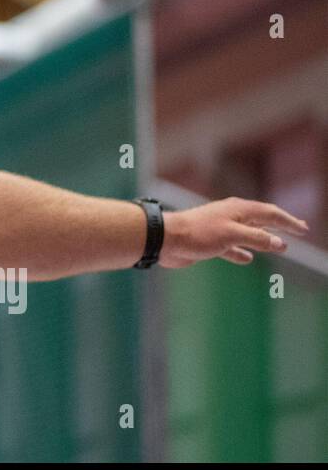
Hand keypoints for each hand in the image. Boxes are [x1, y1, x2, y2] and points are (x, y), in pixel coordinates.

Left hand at [159, 197, 309, 267]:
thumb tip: (280, 243)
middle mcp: (231, 217)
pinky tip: (248, 259)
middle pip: (261, 220)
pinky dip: (242, 252)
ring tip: (280, 246)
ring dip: (264, 239)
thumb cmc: (198, 233)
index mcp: (238, 209)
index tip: (304, 229)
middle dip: (281, 226)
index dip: (289, 221)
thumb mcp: (232, 235)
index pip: (270, 213)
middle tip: (299, 230)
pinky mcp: (210, 244)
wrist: (165, 239)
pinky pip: (232, 248)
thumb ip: (257, 238)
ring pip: (248, 234)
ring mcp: (220, 230)